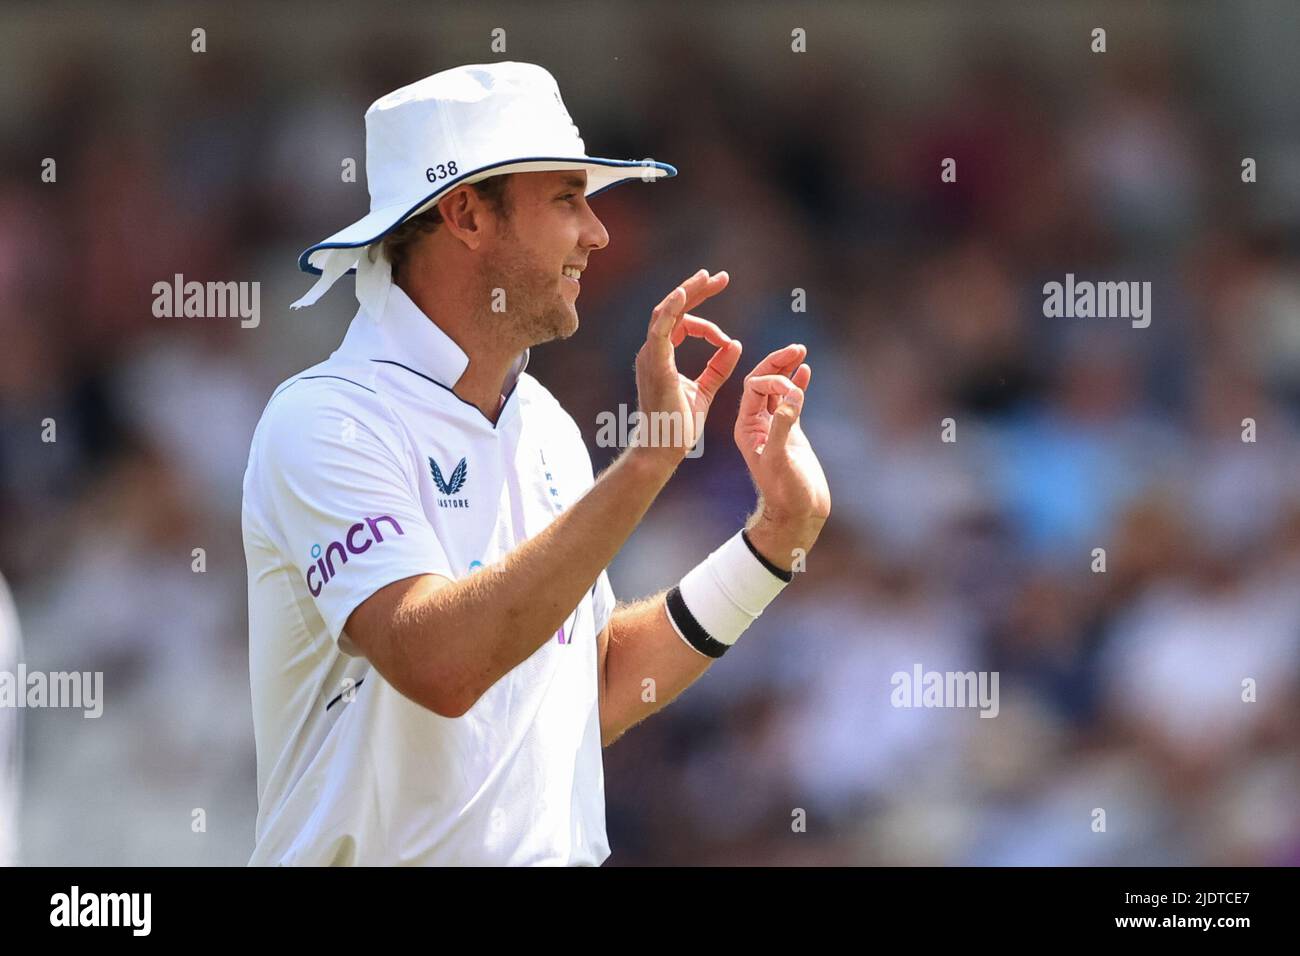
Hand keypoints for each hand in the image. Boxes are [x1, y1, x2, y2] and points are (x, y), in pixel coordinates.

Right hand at [633, 269, 742, 469]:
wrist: (662, 450)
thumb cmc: (678, 426)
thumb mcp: (704, 390)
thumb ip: (718, 367)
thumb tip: (734, 343)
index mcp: (662, 357)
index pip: (682, 325)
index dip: (707, 326)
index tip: (726, 340)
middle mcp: (653, 352)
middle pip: (673, 310)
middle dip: (696, 291)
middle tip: (719, 277)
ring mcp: (651, 356)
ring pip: (666, 312)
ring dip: (688, 292)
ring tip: (708, 278)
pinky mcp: (656, 364)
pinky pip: (661, 329)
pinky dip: (671, 309)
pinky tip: (684, 293)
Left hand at [734, 344, 830, 568]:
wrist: (797, 513)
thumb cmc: (787, 492)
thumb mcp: (781, 459)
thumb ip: (783, 428)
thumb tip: (791, 397)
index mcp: (747, 428)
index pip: (753, 389)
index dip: (771, 378)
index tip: (792, 385)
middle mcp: (756, 424)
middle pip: (763, 383)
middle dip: (778, 363)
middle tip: (796, 347)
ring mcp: (773, 427)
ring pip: (777, 389)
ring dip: (788, 369)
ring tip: (801, 351)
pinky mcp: (790, 432)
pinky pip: (791, 402)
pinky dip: (799, 385)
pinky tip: (806, 371)